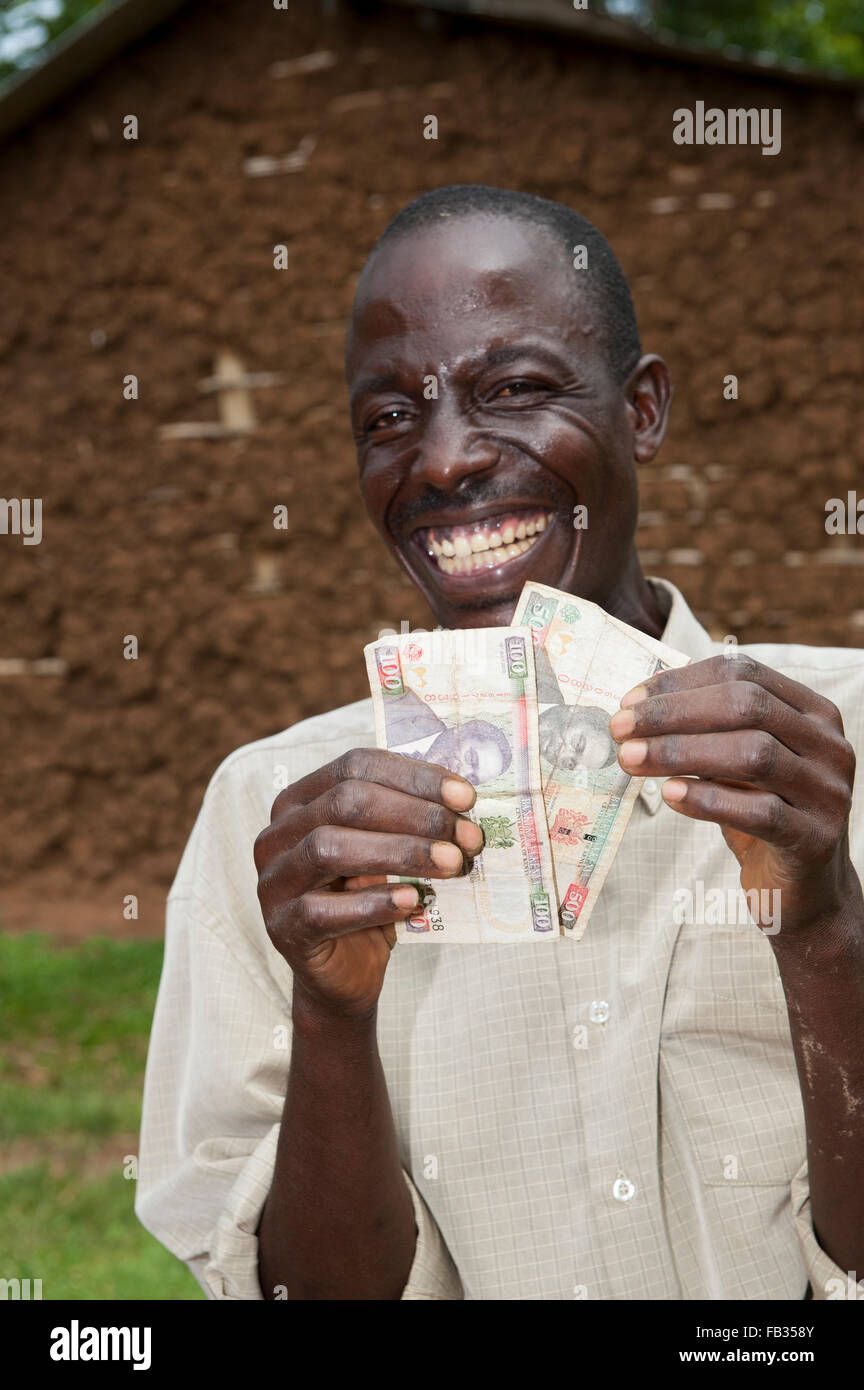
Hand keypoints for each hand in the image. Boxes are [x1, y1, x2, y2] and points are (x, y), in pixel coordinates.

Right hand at [254, 748, 480, 1017]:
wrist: (344, 971)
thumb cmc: (368, 897)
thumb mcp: (386, 849)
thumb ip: (409, 819)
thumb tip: (463, 800)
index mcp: (300, 800)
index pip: (354, 766)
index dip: (412, 777)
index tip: (465, 797)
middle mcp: (277, 834)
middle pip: (344, 803)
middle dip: (415, 815)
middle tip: (467, 836)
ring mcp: (273, 882)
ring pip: (328, 849)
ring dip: (399, 852)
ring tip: (451, 863)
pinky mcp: (282, 928)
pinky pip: (323, 911)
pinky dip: (373, 903)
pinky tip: (413, 900)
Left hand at [609, 652, 860, 936]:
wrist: (804, 889)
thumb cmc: (761, 813)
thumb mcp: (736, 763)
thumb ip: (706, 730)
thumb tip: (636, 708)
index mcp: (811, 712)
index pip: (744, 674)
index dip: (681, 683)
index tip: (629, 701)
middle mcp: (828, 745)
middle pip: (748, 707)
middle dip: (674, 714)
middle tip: (620, 729)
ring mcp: (828, 792)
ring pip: (753, 754)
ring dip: (682, 752)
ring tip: (632, 760)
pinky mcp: (816, 839)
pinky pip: (760, 812)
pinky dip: (708, 799)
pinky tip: (669, 795)